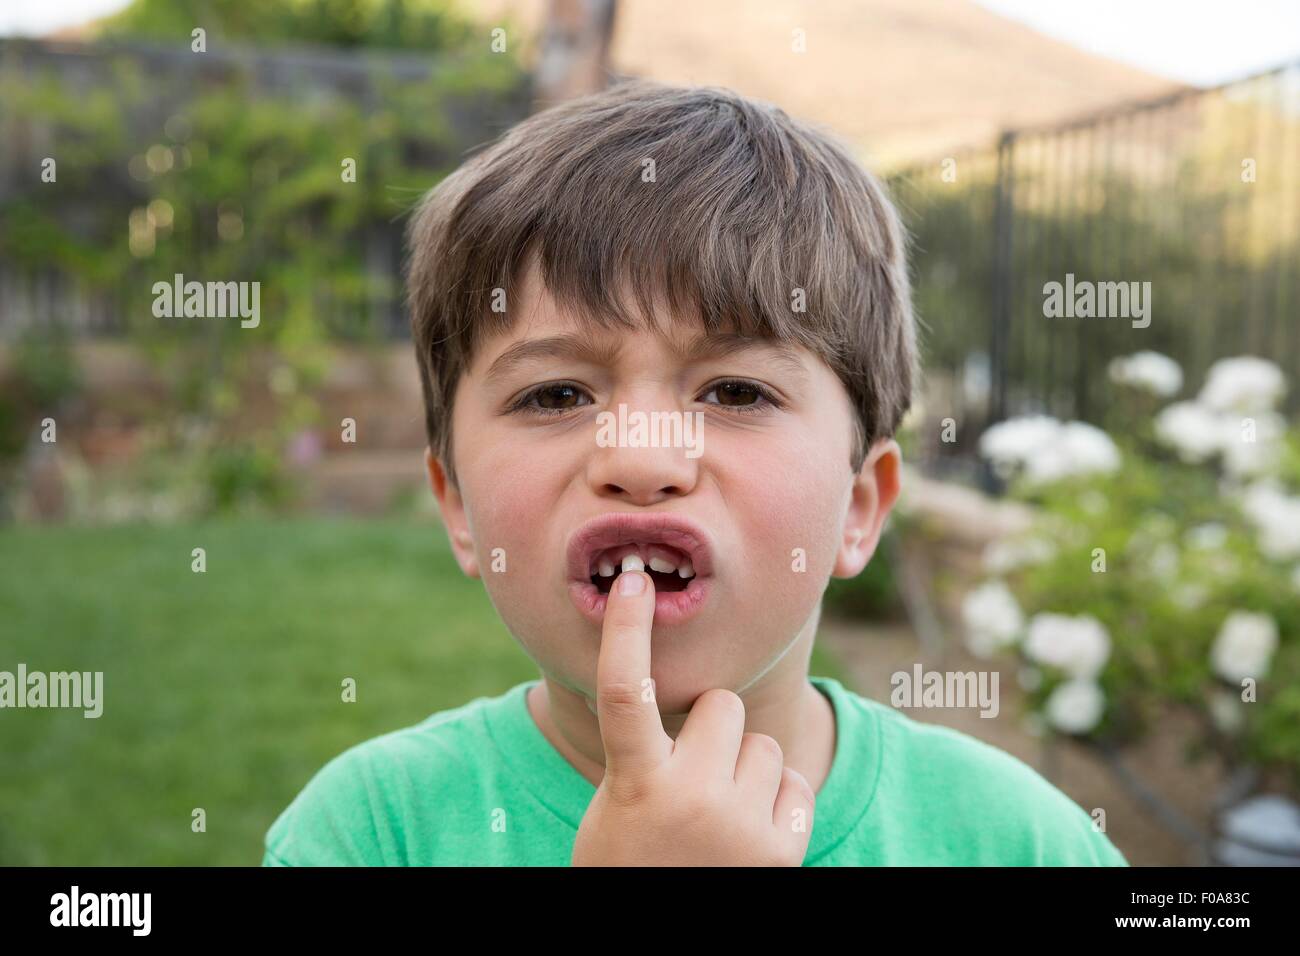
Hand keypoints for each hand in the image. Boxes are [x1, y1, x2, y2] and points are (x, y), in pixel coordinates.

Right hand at [570, 566, 815, 865]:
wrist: (659, 945)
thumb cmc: (629, 869)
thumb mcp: (614, 812)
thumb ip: (639, 756)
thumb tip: (657, 688)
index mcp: (635, 785)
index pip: (625, 691)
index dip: (627, 632)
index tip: (633, 581)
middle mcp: (690, 799)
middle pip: (722, 707)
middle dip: (712, 728)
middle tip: (691, 771)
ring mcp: (742, 826)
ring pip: (763, 744)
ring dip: (745, 766)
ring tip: (718, 812)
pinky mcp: (783, 852)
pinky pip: (794, 782)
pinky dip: (777, 799)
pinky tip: (750, 833)